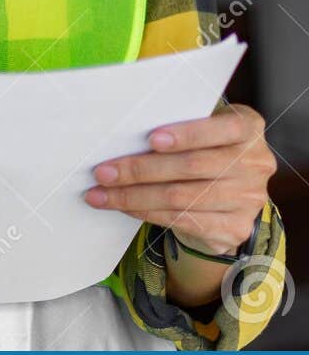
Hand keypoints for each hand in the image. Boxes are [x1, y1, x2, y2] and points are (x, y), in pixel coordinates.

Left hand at [85, 103, 276, 256]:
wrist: (228, 194)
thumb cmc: (201, 148)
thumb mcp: (199, 130)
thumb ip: (176, 127)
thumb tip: (122, 135)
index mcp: (247, 128)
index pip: (220, 129)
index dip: (186, 135)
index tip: (151, 139)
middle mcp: (254, 163)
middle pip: (191, 166)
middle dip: (140, 169)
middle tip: (103, 172)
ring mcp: (249, 198)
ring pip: (181, 197)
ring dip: (133, 196)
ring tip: (100, 193)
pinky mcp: (236, 227)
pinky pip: (183, 220)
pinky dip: (146, 212)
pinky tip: (123, 207)